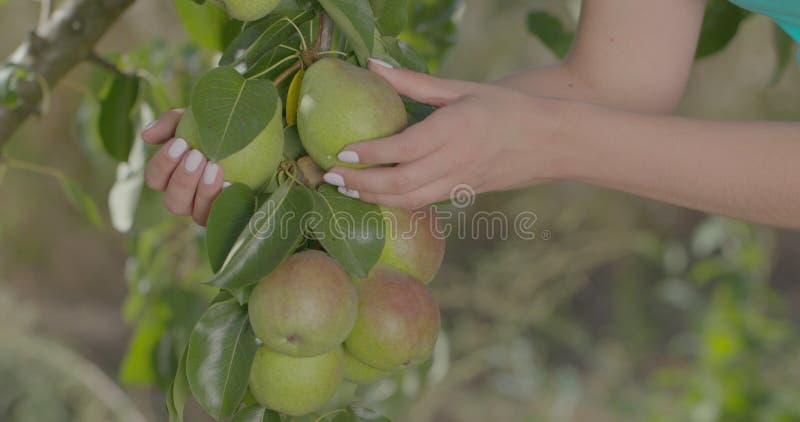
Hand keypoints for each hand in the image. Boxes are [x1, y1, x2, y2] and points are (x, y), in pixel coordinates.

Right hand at [141, 109, 223, 225]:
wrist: (256, 135)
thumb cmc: (219, 124)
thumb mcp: (195, 117)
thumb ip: (170, 123)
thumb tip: (146, 137)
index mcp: (171, 178)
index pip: (155, 180)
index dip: (163, 164)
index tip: (181, 142)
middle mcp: (187, 199)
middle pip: (173, 203)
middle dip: (183, 180)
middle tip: (197, 155)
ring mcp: (209, 210)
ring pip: (198, 215)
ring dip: (203, 192)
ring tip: (215, 166)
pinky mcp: (231, 214)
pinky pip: (225, 216)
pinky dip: (225, 201)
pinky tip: (232, 183)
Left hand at [322, 59, 567, 209]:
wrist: (552, 141)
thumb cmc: (507, 108)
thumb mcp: (463, 88)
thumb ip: (414, 82)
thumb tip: (372, 65)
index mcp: (455, 130)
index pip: (402, 149)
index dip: (368, 154)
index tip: (340, 151)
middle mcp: (456, 161)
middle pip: (400, 183)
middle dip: (361, 182)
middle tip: (330, 177)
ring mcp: (460, 182)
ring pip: (409, 200)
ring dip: (373, 197)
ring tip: (347, 189)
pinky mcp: (464, 194)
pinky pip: (423, 202)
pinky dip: (395, 202)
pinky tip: (377, 194)